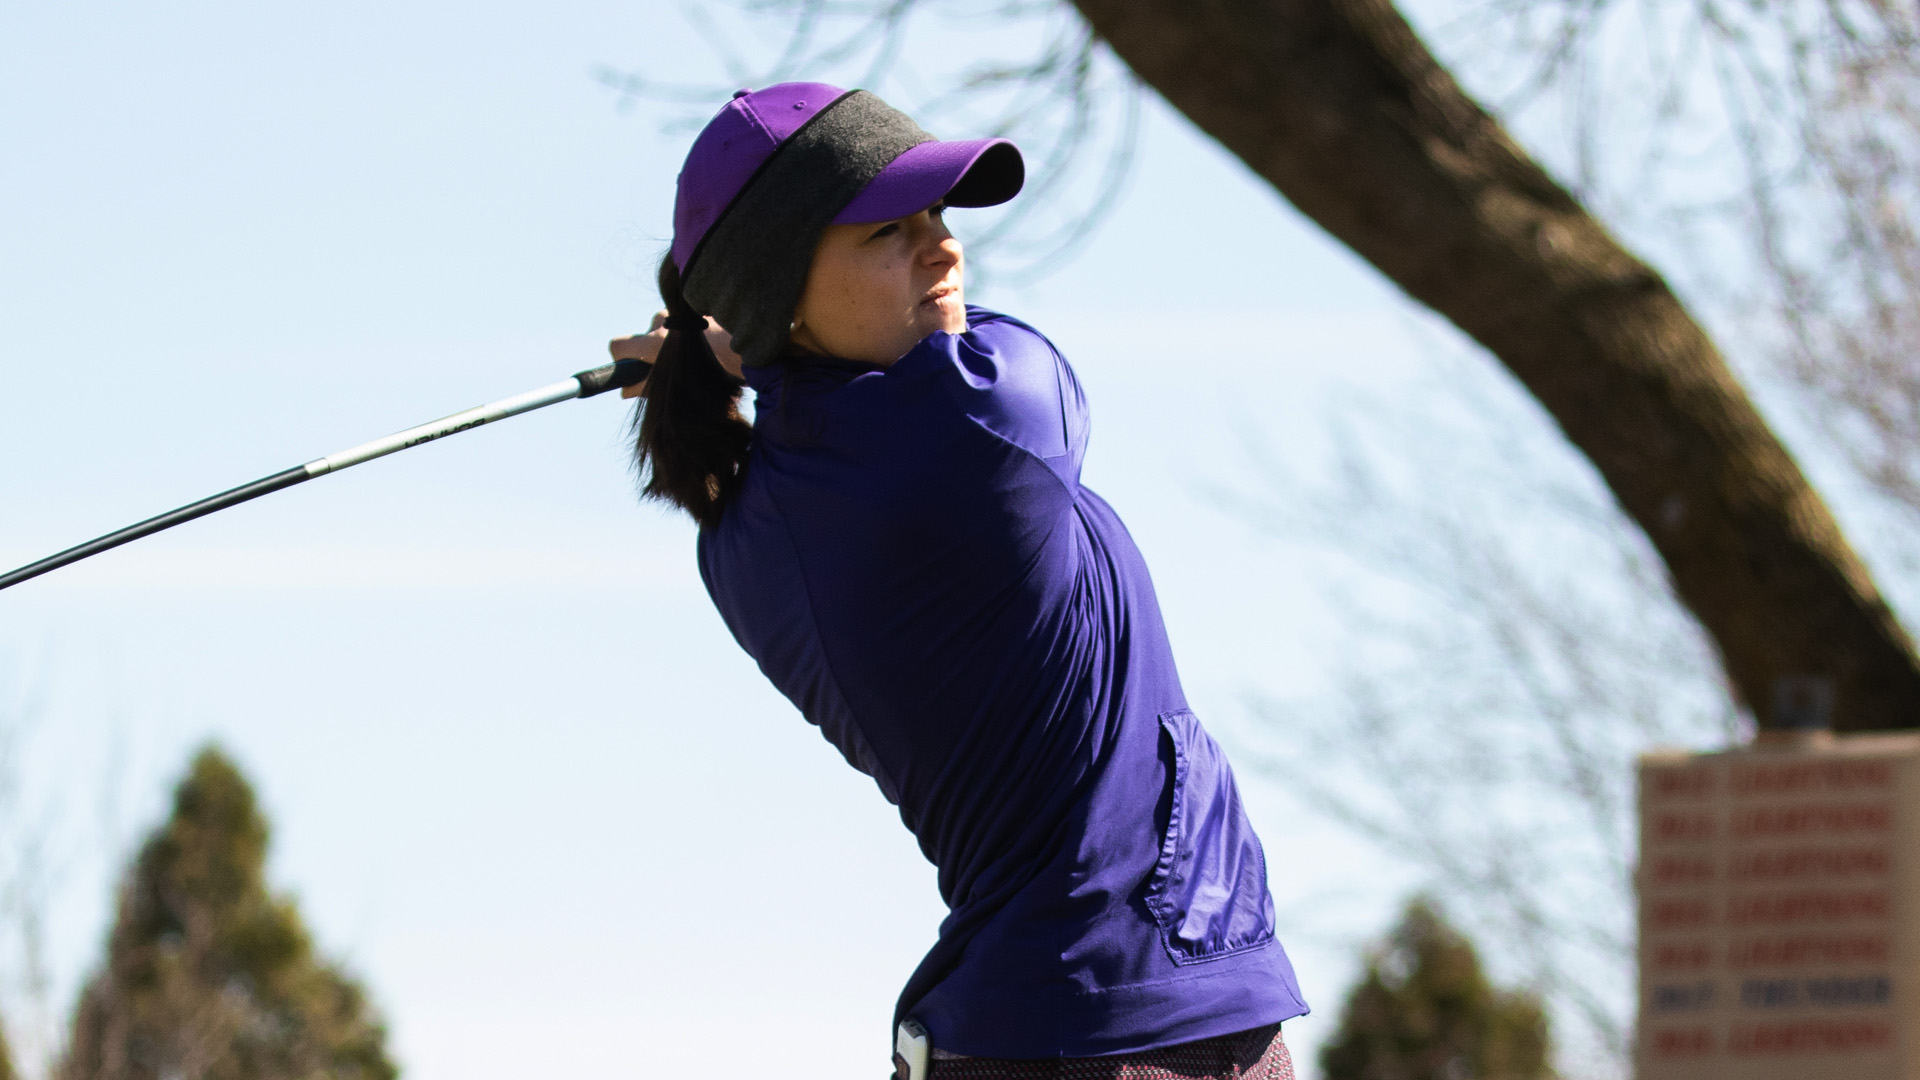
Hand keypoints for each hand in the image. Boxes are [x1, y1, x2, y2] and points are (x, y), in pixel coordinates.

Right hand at [609, 311, 742, 397]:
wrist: (753, 343)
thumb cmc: (718, 370)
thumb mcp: (677, 385)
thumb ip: (646, 386)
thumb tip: (625, 390)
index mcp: (654, 341)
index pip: (618, 345)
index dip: (621, 361)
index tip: (633, 372)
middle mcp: (663, 321)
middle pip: (643, 337)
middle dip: (653, 355)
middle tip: (672, 371)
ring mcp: (680, 312)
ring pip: (665, 330)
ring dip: (673, 345)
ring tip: (697, 360)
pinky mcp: (698, 310)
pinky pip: (683, 322)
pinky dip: (689, 336)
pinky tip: (708, 349)